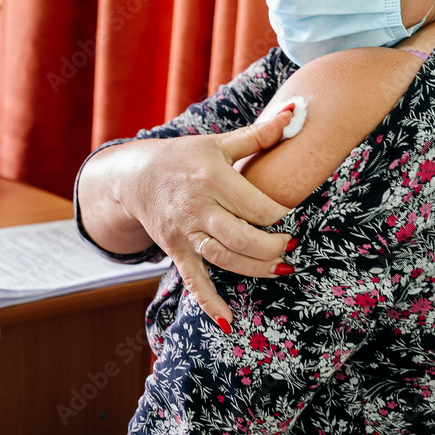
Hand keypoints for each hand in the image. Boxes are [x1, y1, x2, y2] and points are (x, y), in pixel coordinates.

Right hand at [121, 107, 295, 326]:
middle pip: (243, 236)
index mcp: (213, 178)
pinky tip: (229, 323)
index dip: (283, 217)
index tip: (300, 220)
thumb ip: (260, 134)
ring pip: (224, 258)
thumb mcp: (219, 142)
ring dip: (255, 269)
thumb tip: (297, 111)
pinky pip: (194, 281)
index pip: (257, 205)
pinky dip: (210, 303)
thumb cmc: (184, 156)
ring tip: (280, 270)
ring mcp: (185, 232)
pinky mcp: (176, 250)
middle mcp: (198, 208)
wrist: (135, 176)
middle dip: (273, 247)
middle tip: (293, 248)